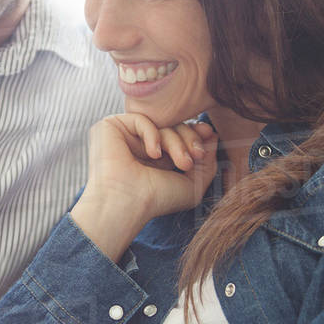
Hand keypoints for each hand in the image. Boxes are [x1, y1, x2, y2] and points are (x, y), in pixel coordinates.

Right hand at [71, 114, 218, 261]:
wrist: (126, 205)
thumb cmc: (156, 201)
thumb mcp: (193, 184)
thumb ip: (207, 161)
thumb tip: (212, 135)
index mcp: (156, 157)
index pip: (178, 133)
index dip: (195, 132)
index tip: (209, 134)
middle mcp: (140, 144)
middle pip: (172, 125)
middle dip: (189, 138)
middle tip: (196, 156)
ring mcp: (125, 135)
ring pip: (159, 123)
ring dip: (176, 142)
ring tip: (182, 163)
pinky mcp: (111, 127)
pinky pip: (141, 118)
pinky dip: (153, 134)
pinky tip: (154, 154)